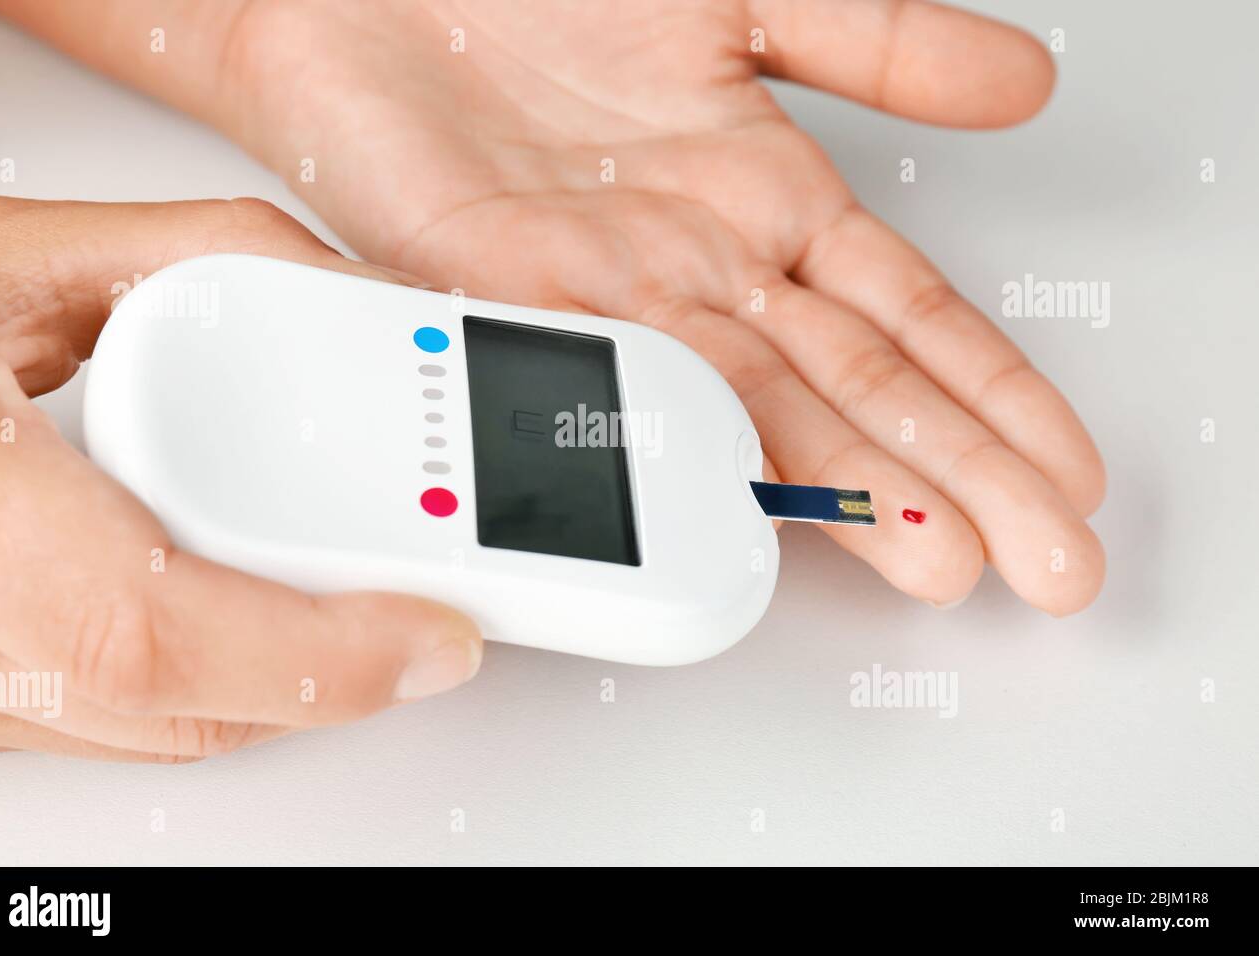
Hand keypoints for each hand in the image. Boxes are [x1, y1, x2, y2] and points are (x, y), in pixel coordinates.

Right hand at [0, 194, 480, 759]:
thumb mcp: (10, 257)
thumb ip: (201, 259)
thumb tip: (353, 300)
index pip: (139, 630)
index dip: (312, 653)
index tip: (431, 634)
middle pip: (171, 705)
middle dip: (330, 666)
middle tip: (419, 608)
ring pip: (146, 731)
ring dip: (278, 678)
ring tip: (352, 599)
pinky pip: (103, 723)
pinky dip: (204, 677)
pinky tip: (251, 613)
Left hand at [212, 0, 1105, 613]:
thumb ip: (874, 42)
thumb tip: (1020, 82)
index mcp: (764, 203)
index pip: (909, 322)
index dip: (996, 398)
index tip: (1066, 471)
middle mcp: (700, 271)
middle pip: (856, 388)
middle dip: (961, 477)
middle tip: (1045, 563)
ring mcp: (612, 294)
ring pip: (758, 405)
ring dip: (852, 485)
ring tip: (937, 553)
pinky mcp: (509, 300)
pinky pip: (610, 379)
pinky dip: (683, 438)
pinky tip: (756, 496)